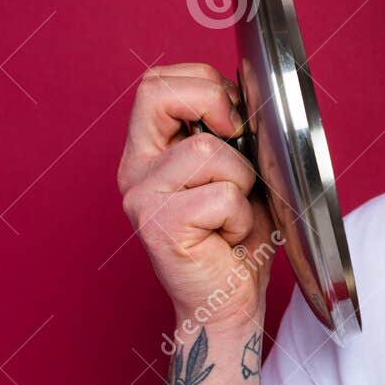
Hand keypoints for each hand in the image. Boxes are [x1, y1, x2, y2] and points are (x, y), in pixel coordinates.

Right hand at [117, 62, 274, 329]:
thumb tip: (249, 99)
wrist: (228, 300)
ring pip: (210, 150)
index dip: (205, 85)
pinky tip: (229, 236)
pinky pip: (224, 196)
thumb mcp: (238, 171)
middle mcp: (135, 168)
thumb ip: (231, 133)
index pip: (157, 83)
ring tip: (232, 213)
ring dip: (242, 182)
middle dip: (218, 108)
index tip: (235, 119)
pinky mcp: (159, 224)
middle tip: (238, 152)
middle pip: (159, 93)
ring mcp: (142, 195)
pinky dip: (243, 216)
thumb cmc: (237, 238)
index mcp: (149, 150)